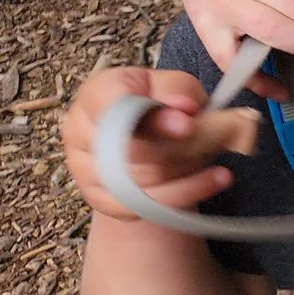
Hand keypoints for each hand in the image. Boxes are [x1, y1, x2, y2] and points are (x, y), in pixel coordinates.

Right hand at [63, 68, 259, 221]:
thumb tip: (183, 108)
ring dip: (184, 171)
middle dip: (178, 148)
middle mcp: (80, 131)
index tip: (188, 127)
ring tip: (209, 156)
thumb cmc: (162, 104)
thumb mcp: (176, 87)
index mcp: (97, 93)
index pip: (112, 105)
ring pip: (140, 181)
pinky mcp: (99, 199)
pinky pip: (143, 207)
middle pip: (130, 150)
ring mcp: (84, 168)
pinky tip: (214, 180)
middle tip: (210, 141)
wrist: (150, 139)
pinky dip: (184, 194)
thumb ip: (178, 92)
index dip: (151, 119)